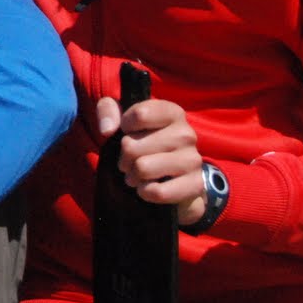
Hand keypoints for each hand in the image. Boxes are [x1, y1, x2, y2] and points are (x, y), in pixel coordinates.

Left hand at [95, 95, 209, 227]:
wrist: (170, 175)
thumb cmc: (143, 141)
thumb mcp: (123, 119)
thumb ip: (107, 110)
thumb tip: (107, 129)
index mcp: (172, 113)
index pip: (139, 115)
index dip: (124, 126)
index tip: (128, 132)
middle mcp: (186, 134)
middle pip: (132, 146)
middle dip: (124, 157)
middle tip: (131, 160)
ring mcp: (192, 160)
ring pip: (142, 168)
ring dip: (133, 176)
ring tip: (138, 174)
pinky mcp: (195, 185)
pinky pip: (158, 192)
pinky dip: (146, 192)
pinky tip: (149, 187)